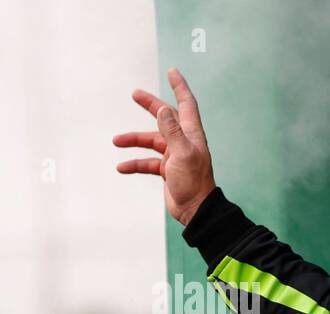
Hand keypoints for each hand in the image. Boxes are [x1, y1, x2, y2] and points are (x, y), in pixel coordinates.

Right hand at [114, 67, 215, 225]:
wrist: (197, 211)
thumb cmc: (194, 183)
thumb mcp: (182, 154)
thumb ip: (172, 132)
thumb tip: (163, 110)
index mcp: (191, 135)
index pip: (186, 105)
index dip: (180, 87)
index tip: (173, 71)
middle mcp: (183, 142)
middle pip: (164, 118)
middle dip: (150, 105)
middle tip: (134, 94)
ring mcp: (174, 156)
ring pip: (151, 141)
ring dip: (134, 140)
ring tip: (116, 141)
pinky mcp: (167, 171)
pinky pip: (147, 163)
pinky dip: (134, 163)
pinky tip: (122, 167)